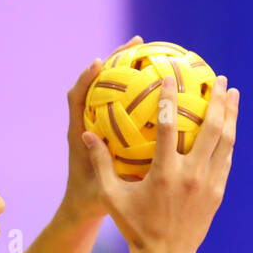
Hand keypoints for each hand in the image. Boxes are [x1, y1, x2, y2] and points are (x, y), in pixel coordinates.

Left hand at [59, 35, 143, 225]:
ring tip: (159, 56)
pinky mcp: (118, 132)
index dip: (86, 78)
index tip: (99, 62)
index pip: (79, 97)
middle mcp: (93, 123)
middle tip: (139, 43)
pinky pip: (134, 107)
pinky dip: (150, 96)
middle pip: (102, 82)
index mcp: (81, 133)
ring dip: (136, 71)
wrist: (88, 209)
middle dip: (117, 59)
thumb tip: (98, 142)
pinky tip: (174, 93)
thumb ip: (98, 169)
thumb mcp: (100, 189)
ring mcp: (106, 125)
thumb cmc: (92, 201)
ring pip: (120, 91)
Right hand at [81, 72, 238, 252]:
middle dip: (217, 100)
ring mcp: (208, 184)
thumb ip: (101, 165)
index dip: (169, 99)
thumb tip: (87, 134)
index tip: (169, 77)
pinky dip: (228, 140)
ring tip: (232, 94)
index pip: (169, 126)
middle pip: (211, 128)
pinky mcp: (217, 193)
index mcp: (165, 173)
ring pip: (226, 141)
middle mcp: (191, 176)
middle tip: (218, 78)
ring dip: (230, 115)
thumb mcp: (112, 198)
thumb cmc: (135, 228)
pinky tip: (228, 128)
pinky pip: (226, 160)